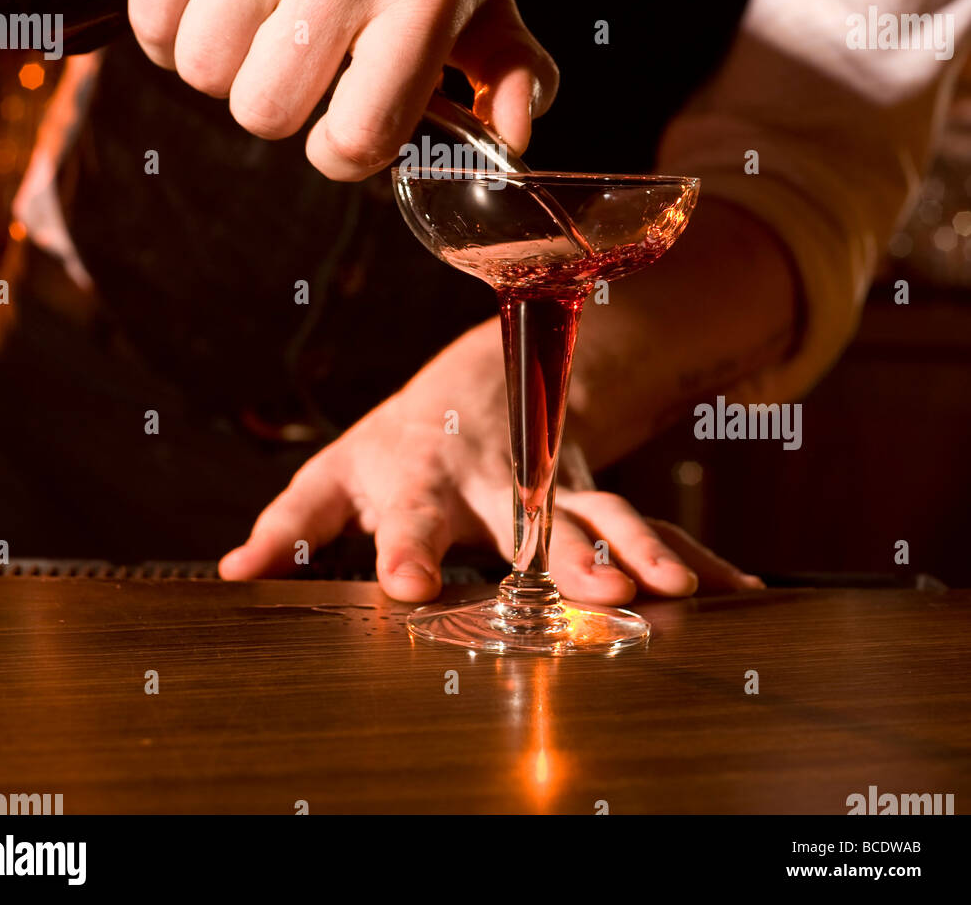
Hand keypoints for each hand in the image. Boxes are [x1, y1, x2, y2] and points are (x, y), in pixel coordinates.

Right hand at [129, 0, 556, 176]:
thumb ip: (508, 68)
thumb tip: (516, 137)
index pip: (362, 135)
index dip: (338, 153)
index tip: (330, 131)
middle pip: (264, 111)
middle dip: (266, 99)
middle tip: (283, 51)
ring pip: (203, 69)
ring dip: (214, 59)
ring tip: (246, 13)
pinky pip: (152, 20)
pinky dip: (166, 21)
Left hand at [217, 320, 764, 601]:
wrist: (480, 378)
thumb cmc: (398, 439)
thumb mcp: (336, 471)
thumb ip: (292, 525)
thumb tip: (236, 573)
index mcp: (422, 474)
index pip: (413, 517)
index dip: (411, 550)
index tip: (412, 587)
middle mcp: (493, 478)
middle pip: (527, 516)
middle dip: (560, 554)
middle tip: (592, 594)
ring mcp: (551, 484)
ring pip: (598, 514)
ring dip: (635, 549)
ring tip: (671, 591)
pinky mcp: (592, 495)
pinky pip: (645, 524)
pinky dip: (692, 554)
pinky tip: (736, 590)